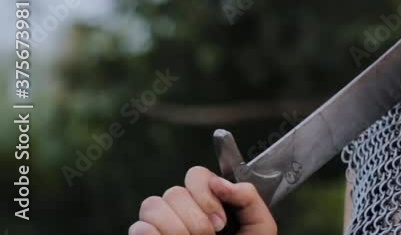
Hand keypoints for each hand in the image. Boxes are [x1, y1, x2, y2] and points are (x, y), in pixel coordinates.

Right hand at [129, 166, 276, 234]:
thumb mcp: (259, 227)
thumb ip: (248, 197)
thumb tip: (218, 182)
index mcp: (209, 201)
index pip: (196, 175)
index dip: (206, 194)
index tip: (221, 222)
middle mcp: (182, 210)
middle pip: (174, 191)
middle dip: (196, 218)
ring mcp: (162, 226)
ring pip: (152, 205)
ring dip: (176, 228)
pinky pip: (139, 228)